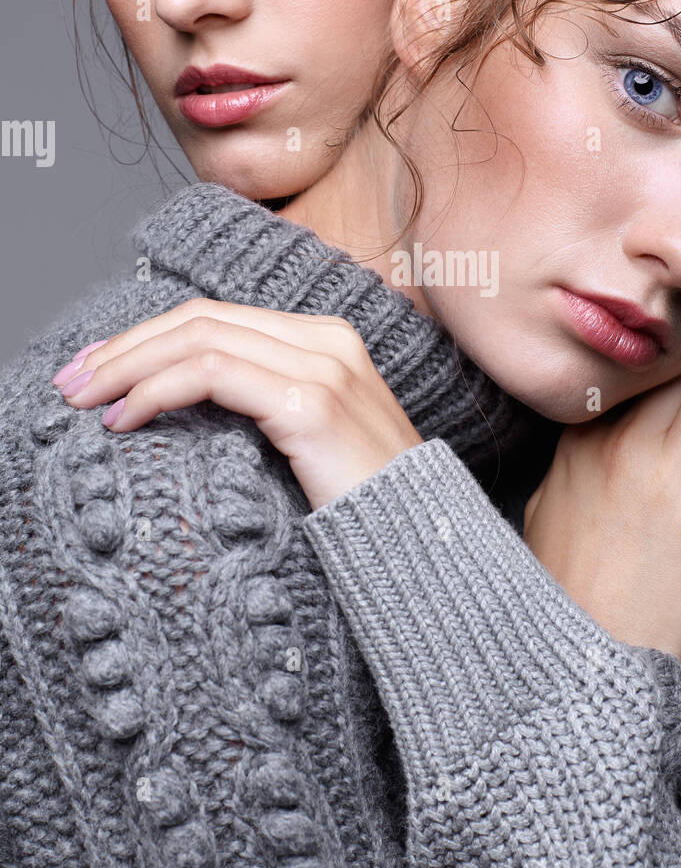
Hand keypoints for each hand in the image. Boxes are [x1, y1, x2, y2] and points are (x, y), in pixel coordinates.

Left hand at [52, 297, 422, 509]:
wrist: (422, 550)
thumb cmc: (362, 509)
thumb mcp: (308, 444)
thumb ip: (260, 406)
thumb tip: (179, 401)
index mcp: (328, 340)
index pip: (217, 317)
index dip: (148, 337)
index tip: (97, 371)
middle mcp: (327, 341)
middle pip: (200, 318)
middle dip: (125, 347)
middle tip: (72, 382)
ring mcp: (324, 367)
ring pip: (198, 338)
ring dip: (128, 366)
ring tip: (85, 400)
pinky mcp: (311, 403)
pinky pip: (211, 374)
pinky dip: (156, 389)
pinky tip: (125, 418)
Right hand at [523, 293, 680, 666]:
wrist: (580, 658)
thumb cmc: (559, 591)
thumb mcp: (543, 513)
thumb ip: (568, 465)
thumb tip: (587, 436)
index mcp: (582, 445)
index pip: (629, 371)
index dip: (659, 329)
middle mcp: (624, 449)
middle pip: (677, 366)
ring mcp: (668, 480)